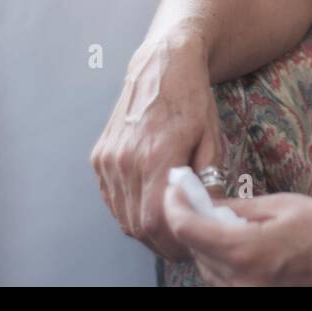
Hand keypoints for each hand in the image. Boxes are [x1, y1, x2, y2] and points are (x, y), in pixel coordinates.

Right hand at [90, 30, 224, 262]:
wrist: (163, 63)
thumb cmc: (193, 98)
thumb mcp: (212, 138)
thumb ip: (207, 180)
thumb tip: (208, 214)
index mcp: (156, 155)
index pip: (155, 220)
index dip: (172, 242)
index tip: (190, 246)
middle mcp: (125, 159)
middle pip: (137, 224)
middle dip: (161, 241)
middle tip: (183, 244)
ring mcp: (108, 158)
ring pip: (122, 215)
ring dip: (144, 229)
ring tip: (168, 227)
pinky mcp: (99, 156)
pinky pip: (112, 198)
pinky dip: (128, 210)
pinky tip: (148, 206)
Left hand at [163, 188, 311, 286]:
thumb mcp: (282, 205)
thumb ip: (238, 207)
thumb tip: (206, 202)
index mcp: (247, 251)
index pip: (188, 230)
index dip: (176, 205)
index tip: (176, 189)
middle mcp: (243, 283)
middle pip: (195, 252)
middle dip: (193, 223)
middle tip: (198, 198)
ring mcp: (251, 298)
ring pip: (209, 272)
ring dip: (208, 245)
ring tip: (224, 220)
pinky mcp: (261, 302)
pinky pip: (228, 284)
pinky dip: (225, 263)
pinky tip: (241, 244)